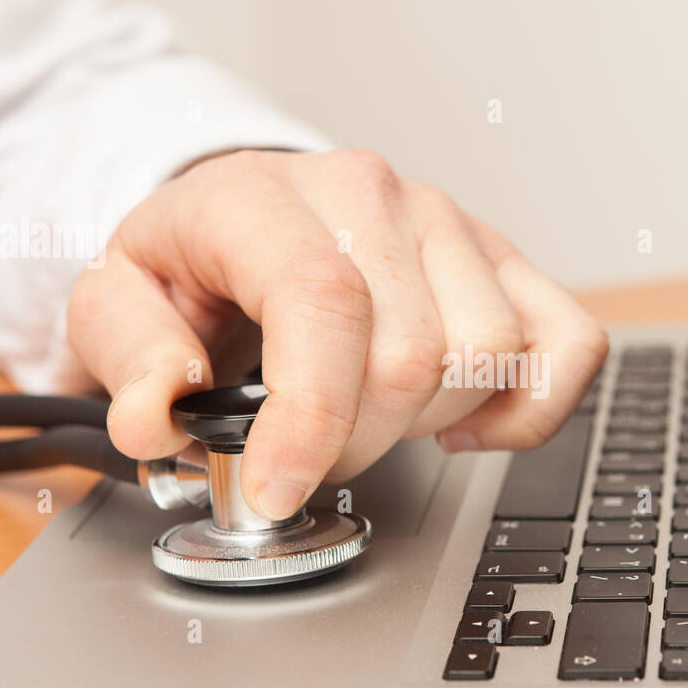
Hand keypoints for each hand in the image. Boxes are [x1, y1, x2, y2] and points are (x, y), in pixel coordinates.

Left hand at [67, 149, 607, 520]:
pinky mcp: (506, 261)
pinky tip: (459, 421)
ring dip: (428, 425)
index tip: (278, 490)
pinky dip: (527, 409)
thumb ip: (124, 356)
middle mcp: (374, 197)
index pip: (323, 303)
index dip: (313, 418)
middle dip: (357, 441)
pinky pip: (570, 343)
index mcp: (267, 197)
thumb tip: (158, 417)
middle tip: (307, 453)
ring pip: (490, 356)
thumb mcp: (117, 300)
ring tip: (371, 421)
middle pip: (413, 354)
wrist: (251, 213)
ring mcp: (452, 224)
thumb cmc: (193, 264)